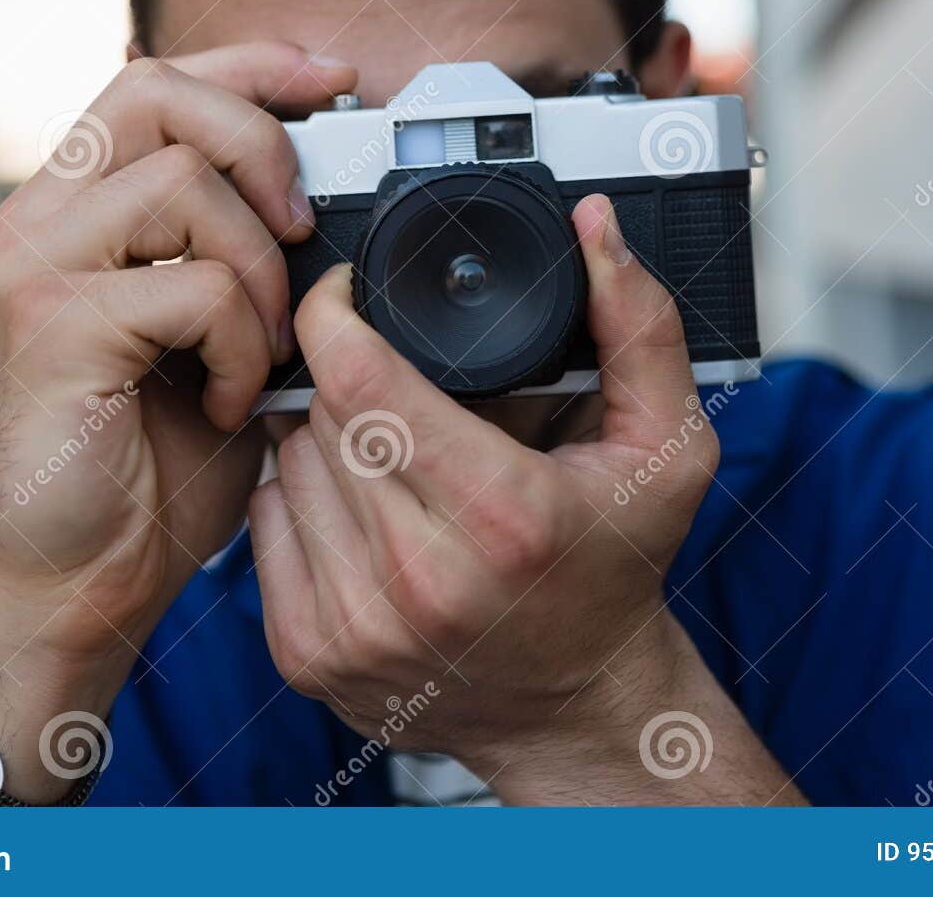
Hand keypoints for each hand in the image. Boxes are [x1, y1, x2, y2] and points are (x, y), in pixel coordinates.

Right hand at [0, 41, 354, 795]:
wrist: (86, 578)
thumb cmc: (155, 462)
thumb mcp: (217, 335)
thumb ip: (243, 254)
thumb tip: (333, 193)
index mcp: (77, 208)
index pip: (158, 79)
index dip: (254, 64)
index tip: (338, 82)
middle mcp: (38, 218)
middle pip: (159, 93)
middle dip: (263, 145)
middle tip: (305, 226)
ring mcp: (33, 266)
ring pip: (185, 188)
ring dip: (261, 273)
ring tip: (259, 352)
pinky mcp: (50, 324)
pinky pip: (194, 287)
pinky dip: (241, 347)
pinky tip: (228, 402)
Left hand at [251, 195, 794, 802]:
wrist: (576, 707)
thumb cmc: (617, 569)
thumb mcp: (667, 445)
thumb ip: (638, 326)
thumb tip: (594, 225)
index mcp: (505, 518)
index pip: (363, 384)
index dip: (336, 314)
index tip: (348, 292)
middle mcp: (421, 581)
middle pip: (323, 416)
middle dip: (348, 375)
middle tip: (403, 381)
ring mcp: (356, 628)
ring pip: (287, 463)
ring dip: (324, 436)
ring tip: (393, 449)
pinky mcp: (309, 655)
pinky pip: (265, 523)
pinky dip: (301, 494)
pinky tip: (360, 504)